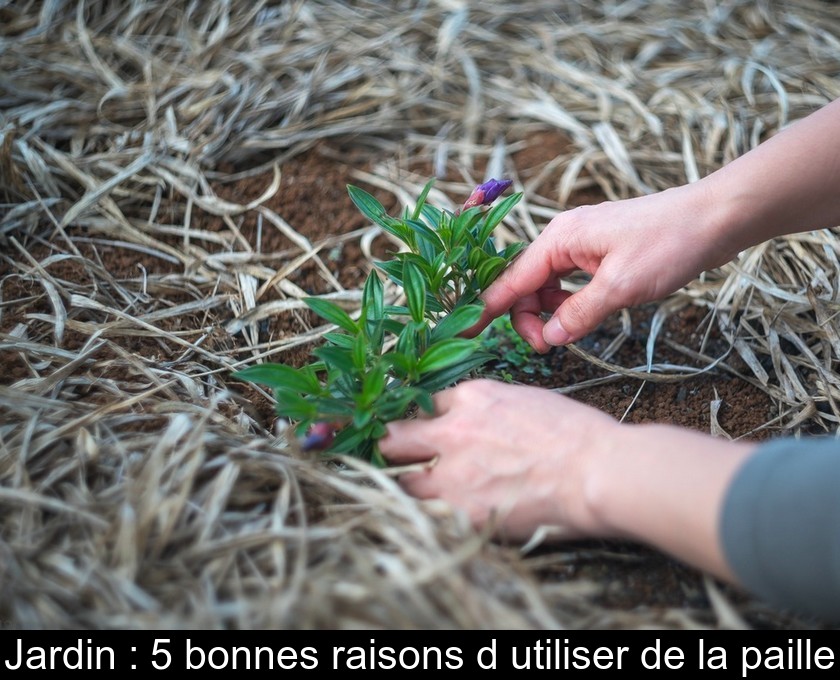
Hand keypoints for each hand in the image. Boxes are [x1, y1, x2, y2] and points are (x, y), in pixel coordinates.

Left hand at [378, 379, 619, 540]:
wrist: (596, 471)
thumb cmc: (575, 436)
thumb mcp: (524, 401)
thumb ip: (486, 411)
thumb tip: (472, 424)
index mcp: (471, 398)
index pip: (424, 404)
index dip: (422, 421)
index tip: (420, 432)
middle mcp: (452, 431)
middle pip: (394, 438)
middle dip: (391, 448)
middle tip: (395, 460)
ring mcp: (451, 473)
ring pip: (402, 481)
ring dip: (411, 486)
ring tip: (423, 495)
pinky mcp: (461, 511)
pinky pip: (428, 515)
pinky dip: (433, 516)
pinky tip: (446, 517)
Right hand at [470, 182, 730, 351]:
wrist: (713, 218)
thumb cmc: (668, 244)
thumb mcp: (620, 287)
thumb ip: (578, 314)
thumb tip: (549, 339)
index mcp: (558, 240)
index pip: (511, 281)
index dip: (487, 310)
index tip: (466, 335)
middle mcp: (561, 239)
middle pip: (525, 286)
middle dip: (529, 318)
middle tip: (549, 347)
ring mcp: (580, 244)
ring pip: (546, 286)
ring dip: (550, 312)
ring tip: (569, 333)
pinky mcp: (597, 253)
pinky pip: (568, 282)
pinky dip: (569, 303)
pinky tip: (583, 316)